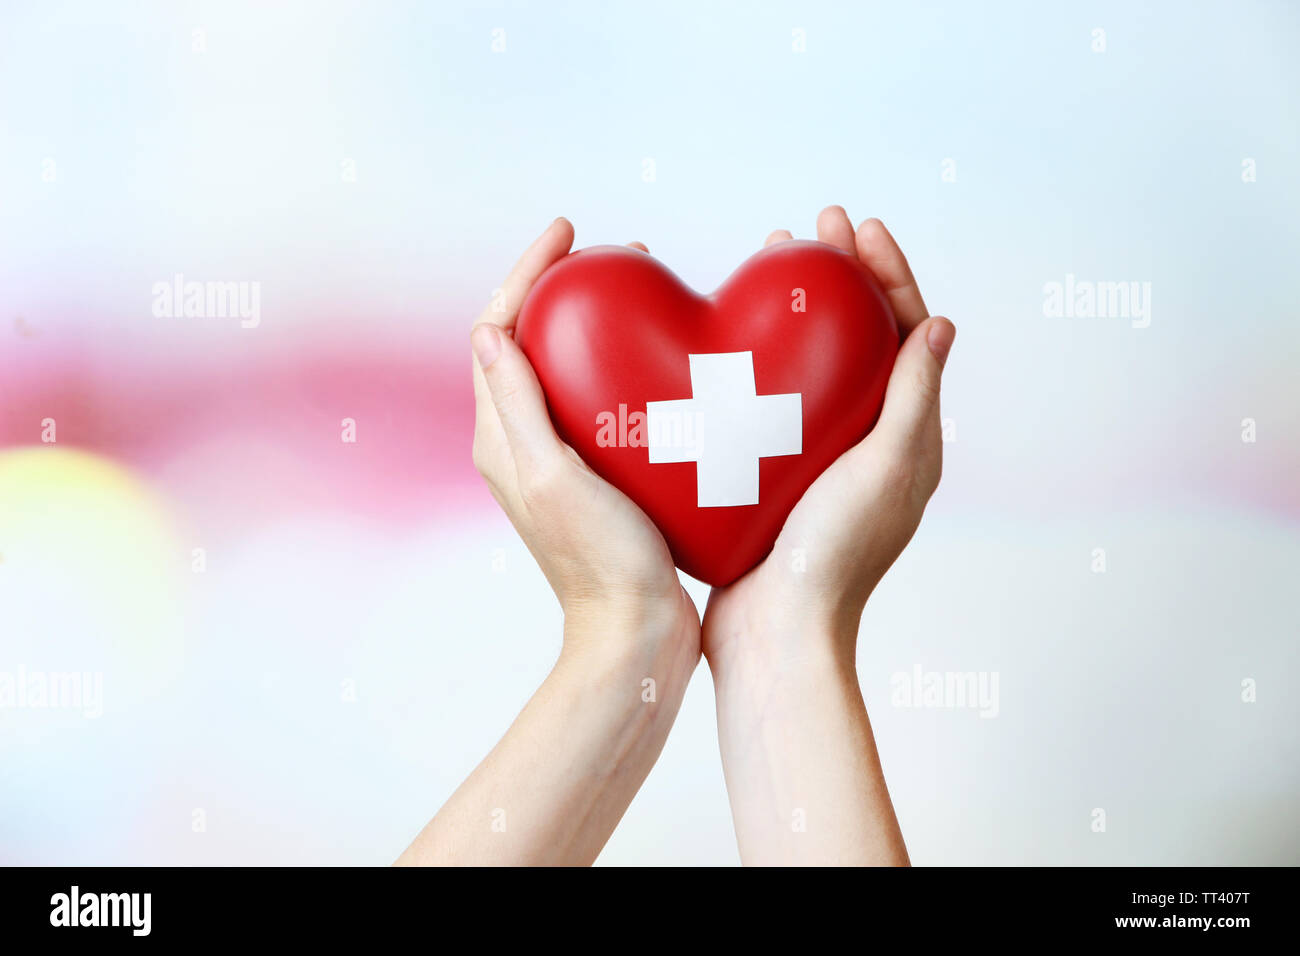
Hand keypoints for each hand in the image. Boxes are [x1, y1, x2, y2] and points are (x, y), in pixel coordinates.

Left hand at [470, 218, 698, 664]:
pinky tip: (664, 352)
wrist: (637, 633)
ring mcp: (562, 457)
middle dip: (561, 286)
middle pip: (530, 340)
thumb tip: (489, 330)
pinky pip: (602, 397)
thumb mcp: (552, 478)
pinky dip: (623, 361)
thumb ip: (518, 406)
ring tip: (638, 284)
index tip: (567, 231)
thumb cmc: (600, 563)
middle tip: (612, 253)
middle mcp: (523, 442)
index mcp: (502, 438)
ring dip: (594, 318)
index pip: (499, 332)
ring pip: (568, 365)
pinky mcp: (599, 472)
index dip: (527, 272)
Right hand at [703, 207, 954, 668]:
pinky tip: (728, 337)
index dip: (889, 275)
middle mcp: (871, 444)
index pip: (909, 337)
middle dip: (844, 278)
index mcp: (909, 441)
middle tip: (813, 230)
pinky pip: (775, 400)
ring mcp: (821, 459)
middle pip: (863, 340)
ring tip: (771, 263)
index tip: (858, 228)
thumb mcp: (884, 470)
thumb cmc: (833, 558)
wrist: (776, 635)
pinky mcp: (776, 473)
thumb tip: (940, 326)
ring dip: (800, 309)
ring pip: (815, 364)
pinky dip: (760, 357)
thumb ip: (912, 399)